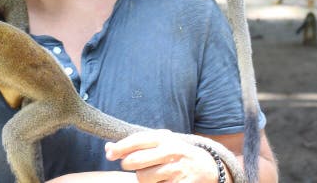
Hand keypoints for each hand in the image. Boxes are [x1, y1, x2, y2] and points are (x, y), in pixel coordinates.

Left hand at [105, 130, 224, 182]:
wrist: (208, 167)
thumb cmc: (178, 153)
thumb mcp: (162, 143)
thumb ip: (137, 144)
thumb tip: (108, 148)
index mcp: (165, 138)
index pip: (137, 140)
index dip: (120, 148)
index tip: (110, 154)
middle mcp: (171, 151)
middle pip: (135, 161)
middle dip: (128, 165)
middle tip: (132, 165)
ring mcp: (177, 170)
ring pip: (143, 178)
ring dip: (143, 179)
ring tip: (155, 173)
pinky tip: (163, 181)